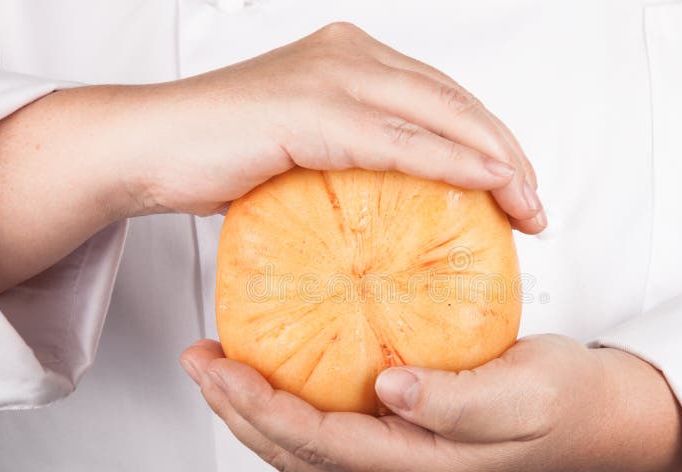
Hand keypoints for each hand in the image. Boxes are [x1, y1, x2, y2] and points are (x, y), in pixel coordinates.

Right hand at [125, 22, 545, 230]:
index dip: (487, 140)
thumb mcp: (304, 149)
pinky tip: (489, 186)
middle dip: (505, 154)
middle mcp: (348, 56)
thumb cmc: (218, 154)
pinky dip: (451, 164)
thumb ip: (354, 158)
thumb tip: (397, 202)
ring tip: (526, 206)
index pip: (440, 97)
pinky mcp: (311, 111)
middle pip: (454, 102)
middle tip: (534, 205)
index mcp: (349, 59)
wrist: (146, 148)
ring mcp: (331, 78)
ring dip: (494, 163)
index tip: (515, 186)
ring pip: (439, 116)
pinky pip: (400, 142)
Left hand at [180, 335, 681, 471]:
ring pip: (305, 452)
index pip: (321, 445)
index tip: (221, 367)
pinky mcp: (404, 445)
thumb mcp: (522, 393)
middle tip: (200, 365)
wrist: (591, 414)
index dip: (263, 409)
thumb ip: (458, 400)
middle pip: (298, 456)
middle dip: (240, 414)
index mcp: (424, 469)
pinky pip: (329, 435)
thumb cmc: (563, 399)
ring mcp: (400, 467)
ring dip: (256, 414)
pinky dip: (291, 409)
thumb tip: (391, 388)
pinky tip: (276, 378)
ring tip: (220, 372)